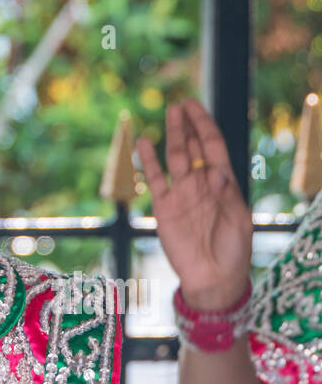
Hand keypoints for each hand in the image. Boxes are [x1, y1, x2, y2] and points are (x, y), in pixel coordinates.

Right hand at [135, 98, 252, 309]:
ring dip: (173, 136)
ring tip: (169, 114)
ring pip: (176, 158)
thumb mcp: (239, 222)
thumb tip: (216, 173)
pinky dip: (149, 161)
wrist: (212, 279)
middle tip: (181, 104)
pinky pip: (155, 179)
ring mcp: (182, 194)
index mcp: (223, 183)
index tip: (195, 106)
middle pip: (194, 147)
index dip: (205, 125)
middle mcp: (201, 184)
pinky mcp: (164, 207)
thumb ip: (227, 196)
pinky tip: (144, 142)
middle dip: (188, 125)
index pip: (213, 146)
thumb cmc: (233, 252)